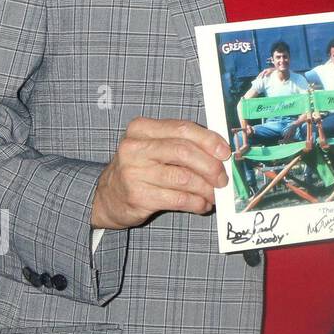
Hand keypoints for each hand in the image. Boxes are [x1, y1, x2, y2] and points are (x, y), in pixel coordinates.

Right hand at [91, 118, 230, 229]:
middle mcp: (134, 148)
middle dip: (211, 166)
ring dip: (206, 188)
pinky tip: (201, 205)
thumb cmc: (141, 169)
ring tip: (214, 195)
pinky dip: (196, 202)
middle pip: (184, 152)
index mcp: (142, 129)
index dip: (209, 140)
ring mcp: (133, 172)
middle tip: (223, 179)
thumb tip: (221, 152)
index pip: (183, 128)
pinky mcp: (137, 196)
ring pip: (184, 178)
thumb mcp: (155, 148)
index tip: (225, 153)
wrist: (107, 197)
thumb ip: (183, 144)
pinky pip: (177, 199)